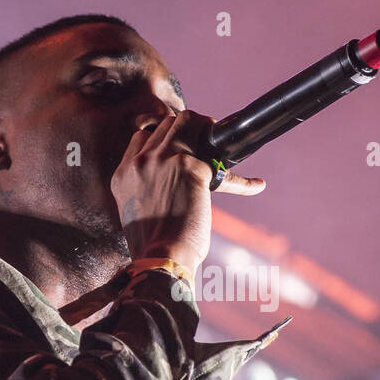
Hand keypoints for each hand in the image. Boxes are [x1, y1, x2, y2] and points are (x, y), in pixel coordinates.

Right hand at [111, 110, 264, 274]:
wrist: (160, 259)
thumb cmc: (153, 246)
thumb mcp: (136, 210)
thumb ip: (146, 187)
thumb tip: (171, 183)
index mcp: (124, 174)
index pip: (144, 137)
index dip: (164, 139)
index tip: (179, 150)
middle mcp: (140, 161)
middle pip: (167, 124)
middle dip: (188, 130)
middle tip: (206, 143)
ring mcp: (164, 160)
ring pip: (187, 120)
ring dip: (206, 129)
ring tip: (221, 145)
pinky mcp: (190, 168)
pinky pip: (220, 160)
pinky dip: (241, 179)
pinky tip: (256, 186)